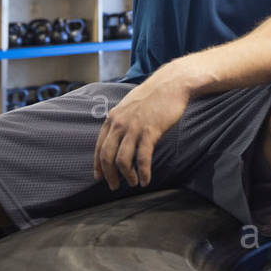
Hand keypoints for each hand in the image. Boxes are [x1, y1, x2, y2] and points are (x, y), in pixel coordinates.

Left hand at [92, 68, 190, 189]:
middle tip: (114, 186)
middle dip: (109, 175)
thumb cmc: (153, 95)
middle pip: (107, 156)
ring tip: (133, 183)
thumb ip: (120, 120)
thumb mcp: (129, 106)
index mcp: (112, 118)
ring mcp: (134, 128)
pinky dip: (143, 172)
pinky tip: (146, 180)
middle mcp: (119, 124)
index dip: (98, 165)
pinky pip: (142, 158)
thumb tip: (117, 136)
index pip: (99, 147)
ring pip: (123, 160)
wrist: (172, 84)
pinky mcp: (150, 131)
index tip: (99, 177)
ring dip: (127, 176)